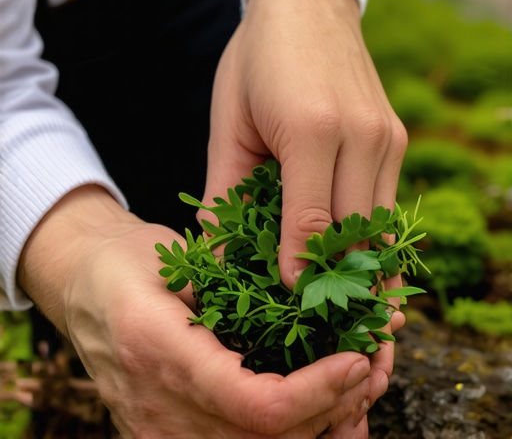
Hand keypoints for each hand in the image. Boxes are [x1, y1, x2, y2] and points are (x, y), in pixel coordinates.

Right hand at [17, 186, 375, 437]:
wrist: (83, 286)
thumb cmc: (129, 261)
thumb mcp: (176, 257)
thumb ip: (231, 290)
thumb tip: (311, 309)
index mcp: (159, 350)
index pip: (255, 404)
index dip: (317, 392)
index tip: (356, 358)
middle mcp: (159, 408)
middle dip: (334, 407)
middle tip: (372, 363)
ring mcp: (160, 429)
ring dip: (320, 424)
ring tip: (358, 383)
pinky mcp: (167, 431)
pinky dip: (291, 431)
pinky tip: (323, 407)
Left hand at [202, 0, 407, 289]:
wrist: (307, 7)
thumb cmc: (257, 63)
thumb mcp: (229, 124)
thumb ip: (225, 192)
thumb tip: (220, 252)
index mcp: (312, 130)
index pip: (312, 222)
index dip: (301, 269)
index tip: (290, 299)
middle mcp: (361, 136)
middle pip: (356, 232)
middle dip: (338, 279)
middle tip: (317, 313)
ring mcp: (386, 137)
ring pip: (380, 223)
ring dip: (364, 264)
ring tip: (345, 300)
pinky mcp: (395, 138)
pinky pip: (388, 201)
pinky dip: (374, 235)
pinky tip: (358, 257)